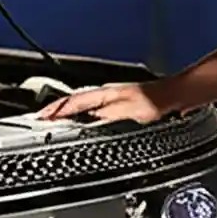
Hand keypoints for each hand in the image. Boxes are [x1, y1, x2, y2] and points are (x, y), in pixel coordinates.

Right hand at [37, 81, 171, 123]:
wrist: (175, 96)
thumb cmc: (157, 102)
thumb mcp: (129, 112)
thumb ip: (106, 116)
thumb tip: (86, 120)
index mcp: (105, 94)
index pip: (73, 102)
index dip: (56, 111)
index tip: (41, 118)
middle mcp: (107, 94)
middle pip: (74, 101)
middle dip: (56, 110)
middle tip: (41, 120)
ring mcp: (113, 99)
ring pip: (82, 105)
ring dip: (67, 112)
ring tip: (55, 121)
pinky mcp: (120, 106)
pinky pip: (93, 109)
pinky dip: (82, 115)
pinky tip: (83, 123)